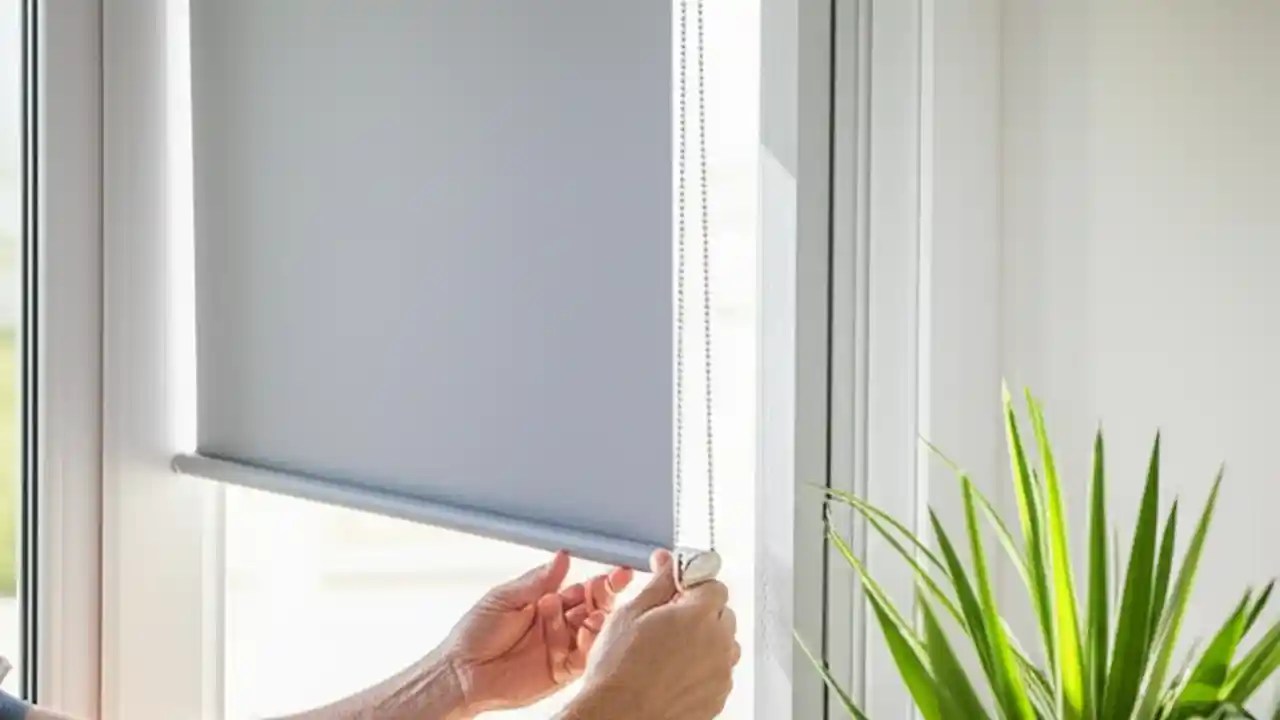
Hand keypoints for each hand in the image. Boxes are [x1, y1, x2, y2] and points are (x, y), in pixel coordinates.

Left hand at [442, 551, 634, 713]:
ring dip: (599, 618)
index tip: (614, 571)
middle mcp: (557, 624)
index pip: (580, 589)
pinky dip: (589, 645)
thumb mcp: (505, 598)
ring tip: (598, 608)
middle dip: (605, 594)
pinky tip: (587, 631)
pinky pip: (582, 658)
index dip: (598, 581)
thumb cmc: (475, 633)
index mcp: (545, 603)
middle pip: (591, 608)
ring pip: (591, 631)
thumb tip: (563, 556)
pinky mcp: (560, 672)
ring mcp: (560, 648)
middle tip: (615, 582)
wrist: (460, 672)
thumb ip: (538, 580)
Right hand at [563, 550, 739, 719]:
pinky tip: (675, 672)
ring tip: (671, 651)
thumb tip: (669, 561)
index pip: (714, 584)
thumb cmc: (618, 670)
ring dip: (705, 640)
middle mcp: (718, 643)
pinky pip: (719, 671)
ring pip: (724, 643)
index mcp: (698, 616)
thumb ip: (659, 583)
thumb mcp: (631, 613)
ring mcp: (721, 673)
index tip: (677, 589)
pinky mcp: (718, 696)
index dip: (693, 584)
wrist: (618, 716)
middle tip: (668, 621)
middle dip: (700, 612)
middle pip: (722, 613)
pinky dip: (704, 667)